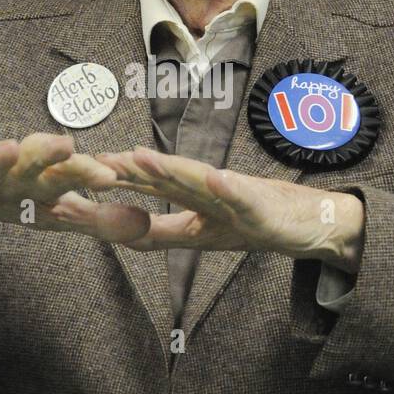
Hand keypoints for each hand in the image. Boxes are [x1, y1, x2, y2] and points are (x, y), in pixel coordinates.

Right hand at [0, 134, 149, 242]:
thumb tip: (144, 224)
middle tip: (67, 145)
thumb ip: (98, 218)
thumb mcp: (58, 211)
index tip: (111, 177)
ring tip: (10, 148)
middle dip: (52, 153)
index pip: (74, 170)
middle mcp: (23, 169)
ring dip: (4, 157)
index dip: (91, 172)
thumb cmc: (18, 195)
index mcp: (50, 176)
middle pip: (39, 159)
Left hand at [98, 147, 364, 271]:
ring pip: (199, 179)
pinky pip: (243, 196)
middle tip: (102, 159)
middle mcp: (209, 188)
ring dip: (171, 168)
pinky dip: (229, 187)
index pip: (150, 185)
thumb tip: (120, 234)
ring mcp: (235, 193)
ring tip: (145, 158)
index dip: (120, 177)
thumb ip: (162, 232)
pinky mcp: (260, 205)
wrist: (307, 223)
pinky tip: (217, 178)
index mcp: (193, 196)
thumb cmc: (253, 221)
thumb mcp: (200, 233)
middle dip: (134, 168)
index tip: (87, 169)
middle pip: (167, 176)